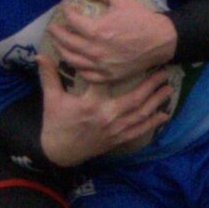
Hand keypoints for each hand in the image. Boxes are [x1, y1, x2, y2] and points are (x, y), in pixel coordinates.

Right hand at [35, 58, 173, 165]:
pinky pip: (140, 131)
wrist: (60, 152)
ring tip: (168, 88)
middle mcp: (107, 117)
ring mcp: (115, 130)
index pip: (107, 82)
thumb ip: (49, 76)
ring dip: (156, 101)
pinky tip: (164, 114)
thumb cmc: (56, 123)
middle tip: (163, 72)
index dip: (117, 68)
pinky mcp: (118, 140)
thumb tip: (40, 55)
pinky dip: (153, 123)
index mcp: (90, 105)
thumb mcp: (51, 99)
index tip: (132, 56)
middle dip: (151, 85)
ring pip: (141, 114)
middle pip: (134, 99)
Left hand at [45, 0, 175, 84]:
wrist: (161, 40)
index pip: (72, 21)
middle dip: (56, 34)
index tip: (65, 9)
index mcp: (96, 30)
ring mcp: (101, 65)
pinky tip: (75, 62)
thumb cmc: (140, 18)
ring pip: (72, 60)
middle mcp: (94, 50)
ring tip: (59, 44)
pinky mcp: (109, 76)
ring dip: (62, 51)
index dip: (66, 13)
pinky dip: (77, 68)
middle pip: (66, 43)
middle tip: (52, 28)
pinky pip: (86, 75)